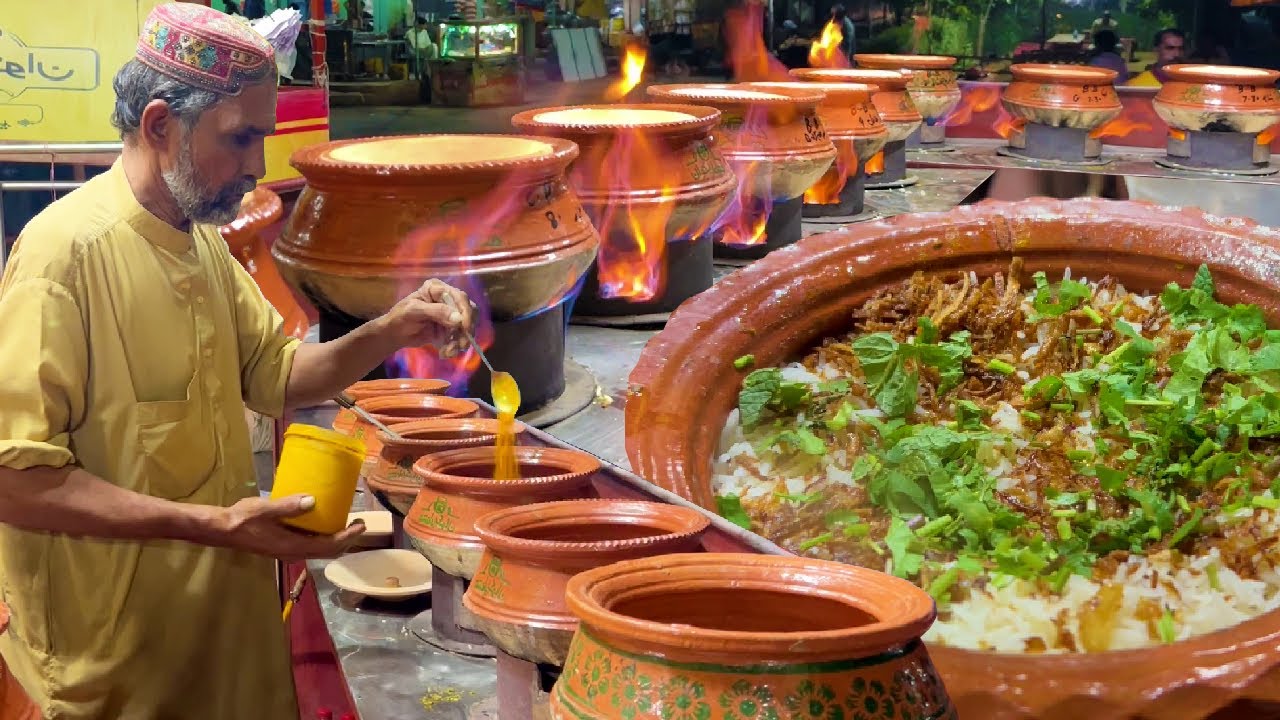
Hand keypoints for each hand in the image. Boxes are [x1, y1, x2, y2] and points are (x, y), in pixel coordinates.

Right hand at [214, 495, 365, 560]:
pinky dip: (323, 538)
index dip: (347, 537)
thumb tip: (312, 500)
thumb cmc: (243, 519)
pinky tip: (323, 525)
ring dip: (336, 540)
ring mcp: (288, 551)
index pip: (328, 546)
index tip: (360, 526)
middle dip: (346, 540)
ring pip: (320, 550)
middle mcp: (293, 552)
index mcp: (292, 546)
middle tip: (359, 524)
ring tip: (346, 524)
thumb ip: (288, 506)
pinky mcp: (284, 547)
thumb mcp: (265, 509)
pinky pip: (310, 546)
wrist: (223, 531)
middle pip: (328, 552)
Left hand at [381, 279, 476, 357]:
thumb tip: (458, 319)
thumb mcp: (415, 311)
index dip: (465, 312)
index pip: (460, 298)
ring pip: (466, 326)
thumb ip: (436, 312)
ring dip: (460, 341)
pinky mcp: (450, 327)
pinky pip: (460, 336)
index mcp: (438, 289)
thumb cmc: (400, 317)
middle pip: (468, 311)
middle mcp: (447, 299)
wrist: (394, 334)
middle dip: (466, 329)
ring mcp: (450, 314)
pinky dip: (455, 346)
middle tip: (462, 345)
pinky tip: (445, 353)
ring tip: (449, 352)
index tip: (464, 328)